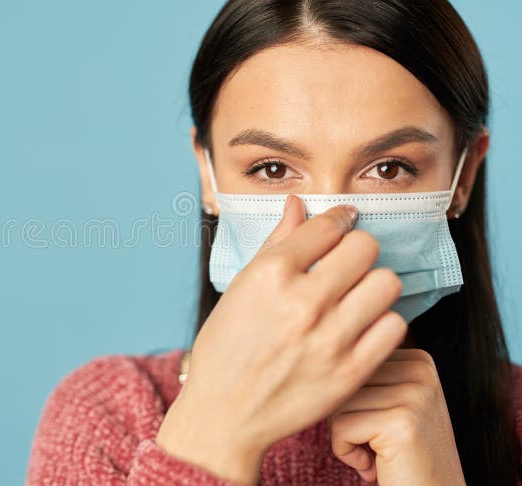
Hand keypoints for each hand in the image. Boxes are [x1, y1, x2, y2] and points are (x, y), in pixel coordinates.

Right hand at [155, 195, 407, 484]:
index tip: (341, 224)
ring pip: (386, 283)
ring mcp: (330, 338)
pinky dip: (381, 322)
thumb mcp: (240, 288)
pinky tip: (361, 326)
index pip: (328, 226)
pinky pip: (394, 326)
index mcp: (270, 275)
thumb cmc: (226, 349)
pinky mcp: (351, 371)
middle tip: (346, 264)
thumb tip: (298, 205)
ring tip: (356, 296)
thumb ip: (274, 243)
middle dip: (357, 249)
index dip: (338, 219)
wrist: (225, 414)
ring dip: (373, 284)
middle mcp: (303, 302)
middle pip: (365, 248)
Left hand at [328, 348, 464, 485]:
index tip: (382, 424)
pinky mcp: (400, 423)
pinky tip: (374, 465)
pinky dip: (346, 452)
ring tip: (378, 453)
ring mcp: (414, 396)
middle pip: (344, 381)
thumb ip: (365, 376)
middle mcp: (421, 371)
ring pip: (338, 403)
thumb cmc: (401, 455)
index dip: (353, 400)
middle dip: (348, 417)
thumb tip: (318, 356)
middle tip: (378, 443)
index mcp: (418, 360)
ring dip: (347, 437)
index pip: (351, 363)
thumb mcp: (389, 404)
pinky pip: (340, 428)